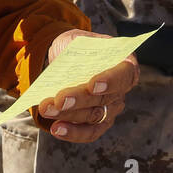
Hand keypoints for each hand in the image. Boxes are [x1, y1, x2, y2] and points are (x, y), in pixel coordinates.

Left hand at [35, 28, 138, 142]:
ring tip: (47, 109)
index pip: (125, 74)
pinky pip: (89, 133)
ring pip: (93, 117)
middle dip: (79, 100)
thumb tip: (70, 65)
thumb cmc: (74, 47)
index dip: (111, 81)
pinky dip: (72, 132)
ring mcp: (111, 108)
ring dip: (68, 115)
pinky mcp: (98, 123)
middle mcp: (121, 89)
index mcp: (124, 63)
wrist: (64, 58)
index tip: (92, 85)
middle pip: (104, 99)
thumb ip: (77, 49)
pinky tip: (56, 129)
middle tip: (58, 99)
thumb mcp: (77, 39)